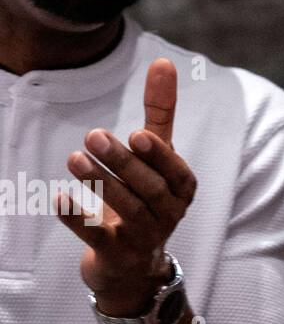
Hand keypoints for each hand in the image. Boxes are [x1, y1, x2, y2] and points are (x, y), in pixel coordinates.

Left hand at [56, 58, 196, 316]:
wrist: (131, 262)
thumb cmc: (147, 194)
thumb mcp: (156, 155)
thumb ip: (160, 111)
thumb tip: (163, 62)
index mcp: (183, 187)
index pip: (174, 170)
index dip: (157, 155)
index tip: (135, 134)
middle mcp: (170, 213)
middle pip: (149, 188)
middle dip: (122, 163)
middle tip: (93, 135)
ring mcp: (144, 236)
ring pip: (126, 209)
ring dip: (100, 183)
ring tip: (74, 159)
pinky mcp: (117, 255)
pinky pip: (97, 236)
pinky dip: (79, 218)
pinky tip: (59, 197)